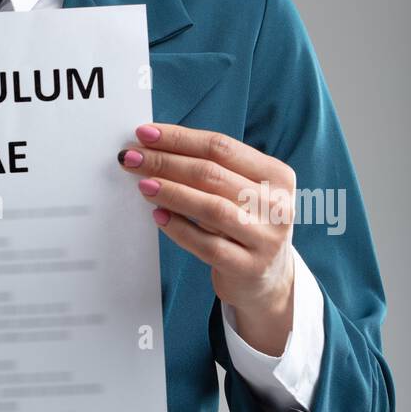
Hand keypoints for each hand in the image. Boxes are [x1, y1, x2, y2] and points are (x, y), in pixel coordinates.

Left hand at [117, 123, 296, 355]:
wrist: (269, 277)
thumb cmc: (246, 223)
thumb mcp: (242, 190)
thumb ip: (211, 168)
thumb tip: (154, 147)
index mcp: (276, 175)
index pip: (222, 147)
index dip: (180, 138)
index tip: (145, 133)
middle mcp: (277, 204)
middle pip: (213, 174)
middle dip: (167, 162)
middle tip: (133, 158)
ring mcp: (266, 238)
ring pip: (212, 208)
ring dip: (172, 192)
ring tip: (143, 185)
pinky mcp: (249, 268)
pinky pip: (208, 245)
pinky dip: (180, 229)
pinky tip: (159, 217)